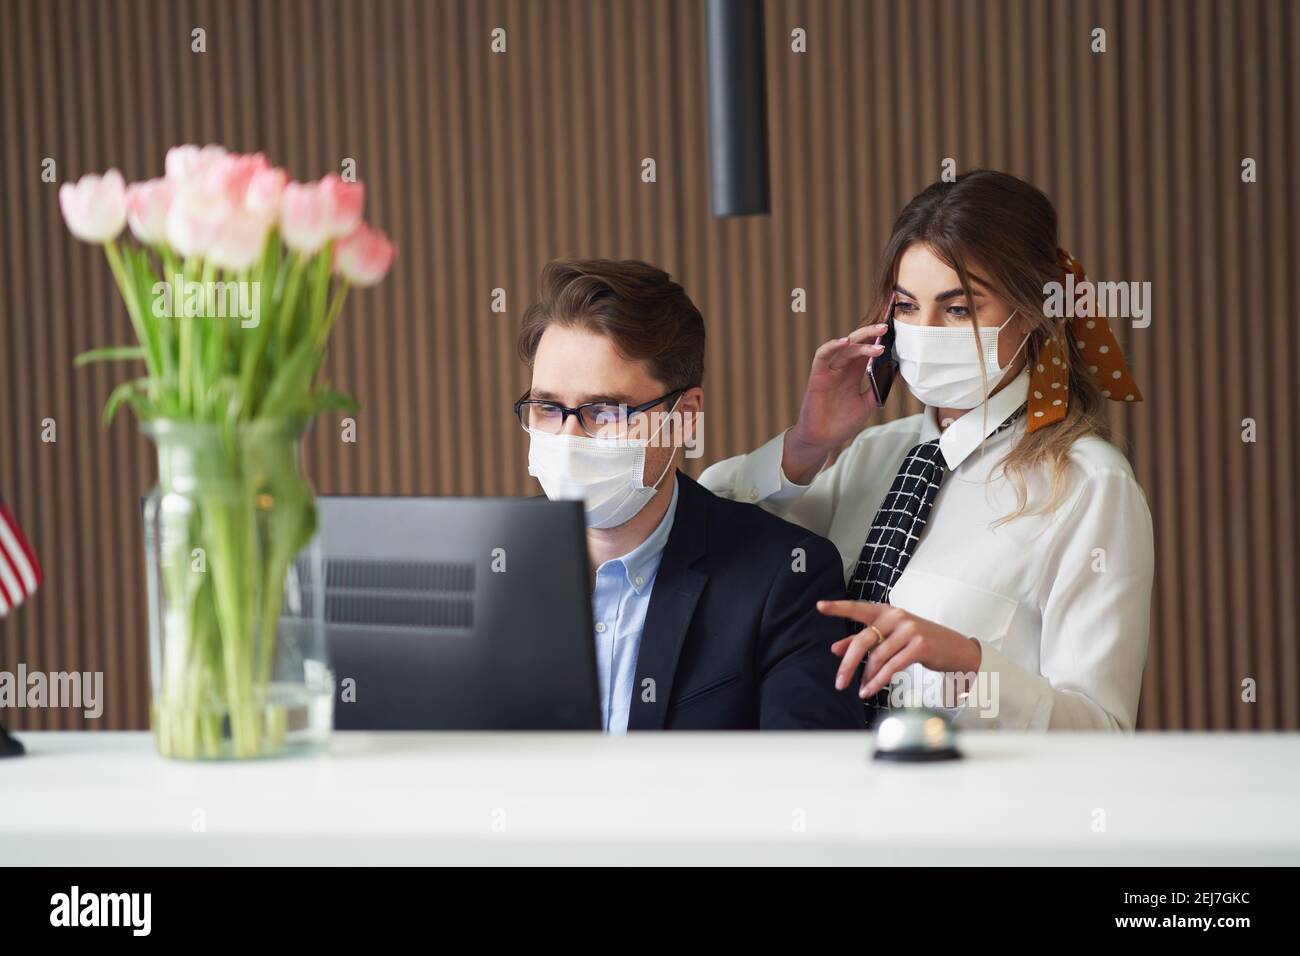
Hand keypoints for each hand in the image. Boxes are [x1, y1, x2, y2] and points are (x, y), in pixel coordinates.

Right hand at [783, 324, 887, 483]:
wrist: (822, 439)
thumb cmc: (842, 423)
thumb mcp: (868, 404)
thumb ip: (879, 387)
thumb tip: (898, 372)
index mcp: (854, 374)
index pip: (867, 350)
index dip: (878, 339)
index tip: (893, 330)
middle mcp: (842, 369)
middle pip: (857, 344)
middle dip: (871, 334)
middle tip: (886, 327)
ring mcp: (830, 371)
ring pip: (844, 348)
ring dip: (860, 342)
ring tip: (877, 342)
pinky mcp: (818, 376)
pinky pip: (822, 356)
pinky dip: (831, 347)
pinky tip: (844, 342)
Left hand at [817, 600, 981, 698]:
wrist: (954, 649)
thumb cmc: (918, 641)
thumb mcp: (890, 636)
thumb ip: (863, 641)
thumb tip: (835, 648)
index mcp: (886, 611)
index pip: (858, 608)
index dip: (838, 607)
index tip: (819, 606)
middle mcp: (896, 616)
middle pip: (863, 640)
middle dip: (849, 663)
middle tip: (839, 681)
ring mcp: (909, 630)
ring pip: (877, 657)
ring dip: (866, 677)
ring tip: (859, 689)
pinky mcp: (919, 646)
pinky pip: (892, 666)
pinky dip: (878, 680)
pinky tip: (869, 690)